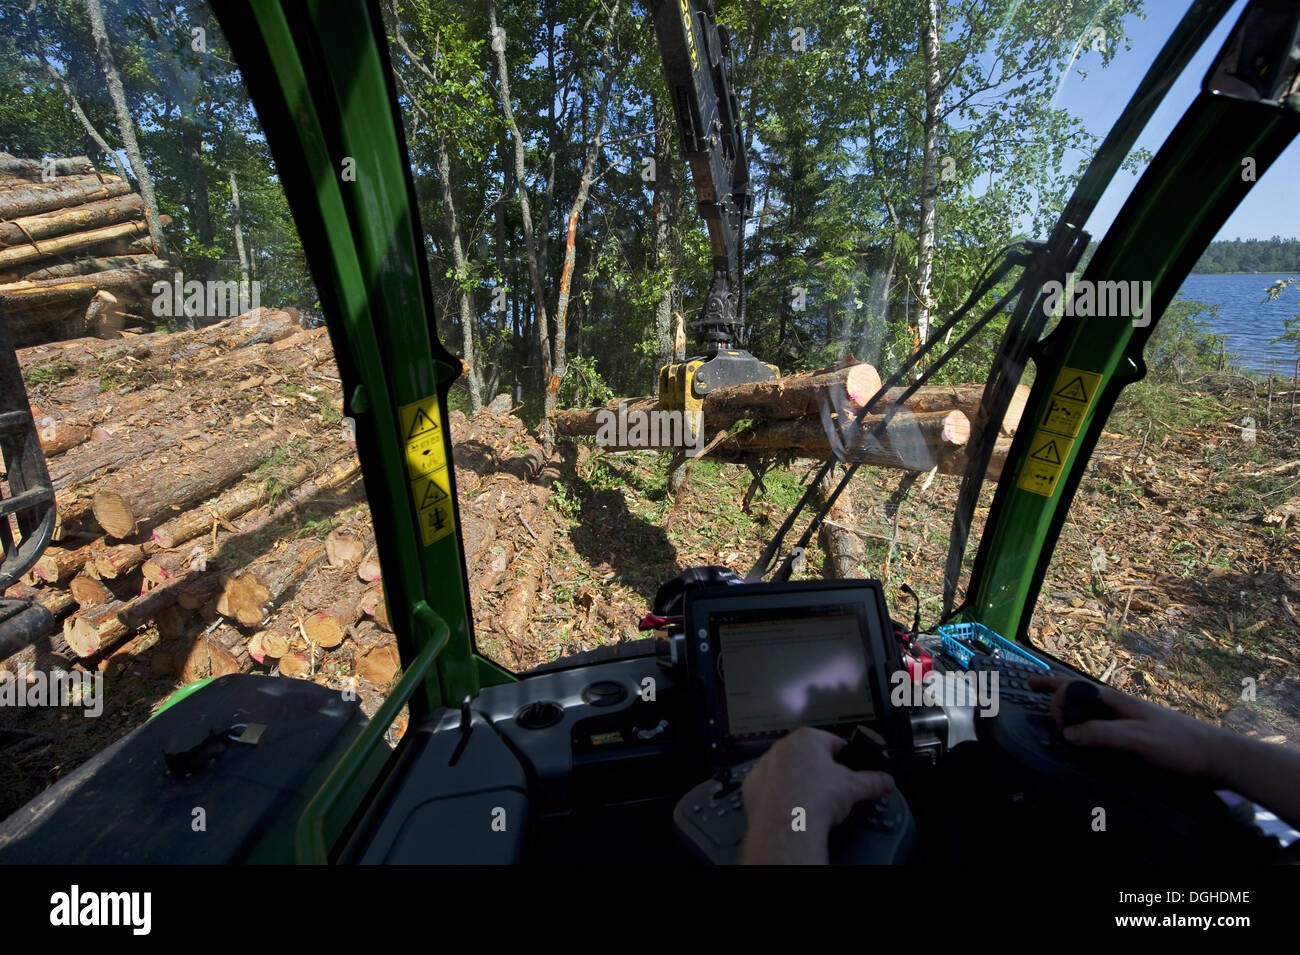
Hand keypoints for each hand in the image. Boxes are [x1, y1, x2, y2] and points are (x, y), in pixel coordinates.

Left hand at [739, 726, 893, 863]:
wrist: (786, 825)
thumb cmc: (814, 800)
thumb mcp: (853, 788)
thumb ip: (873, 781)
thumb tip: (885, 781)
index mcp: (808, 739)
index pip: (834, 742)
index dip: (846, 759)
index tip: (849, 771)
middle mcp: (783, 747)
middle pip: (808, 756)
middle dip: (820, 771)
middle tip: (831, 790)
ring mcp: (765, 765)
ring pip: (786, 770)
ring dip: (798, 782)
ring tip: (811, 802)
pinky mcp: (753, 786)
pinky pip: (769, 787)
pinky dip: (779, 795)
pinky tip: (791, 808)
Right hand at [1028, 675, 1222, 778]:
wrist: (1216, 757)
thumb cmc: (1179, 744)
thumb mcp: (1138, 740)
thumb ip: (1102, 734)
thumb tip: (1068, 734)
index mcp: (1115, 700)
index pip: (1073, 687)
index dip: (1054, 697)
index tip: (1051, 719)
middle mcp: (1117, 706)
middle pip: (1077, 694)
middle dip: (1053, 692)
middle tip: (1034, 696)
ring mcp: (1126, 720)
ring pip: (1088, 709)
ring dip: (1068, 708)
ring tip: (1049, 712)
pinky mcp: (1134, 736)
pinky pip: (1100, 726)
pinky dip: (1085, 726)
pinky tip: (1082, 736)